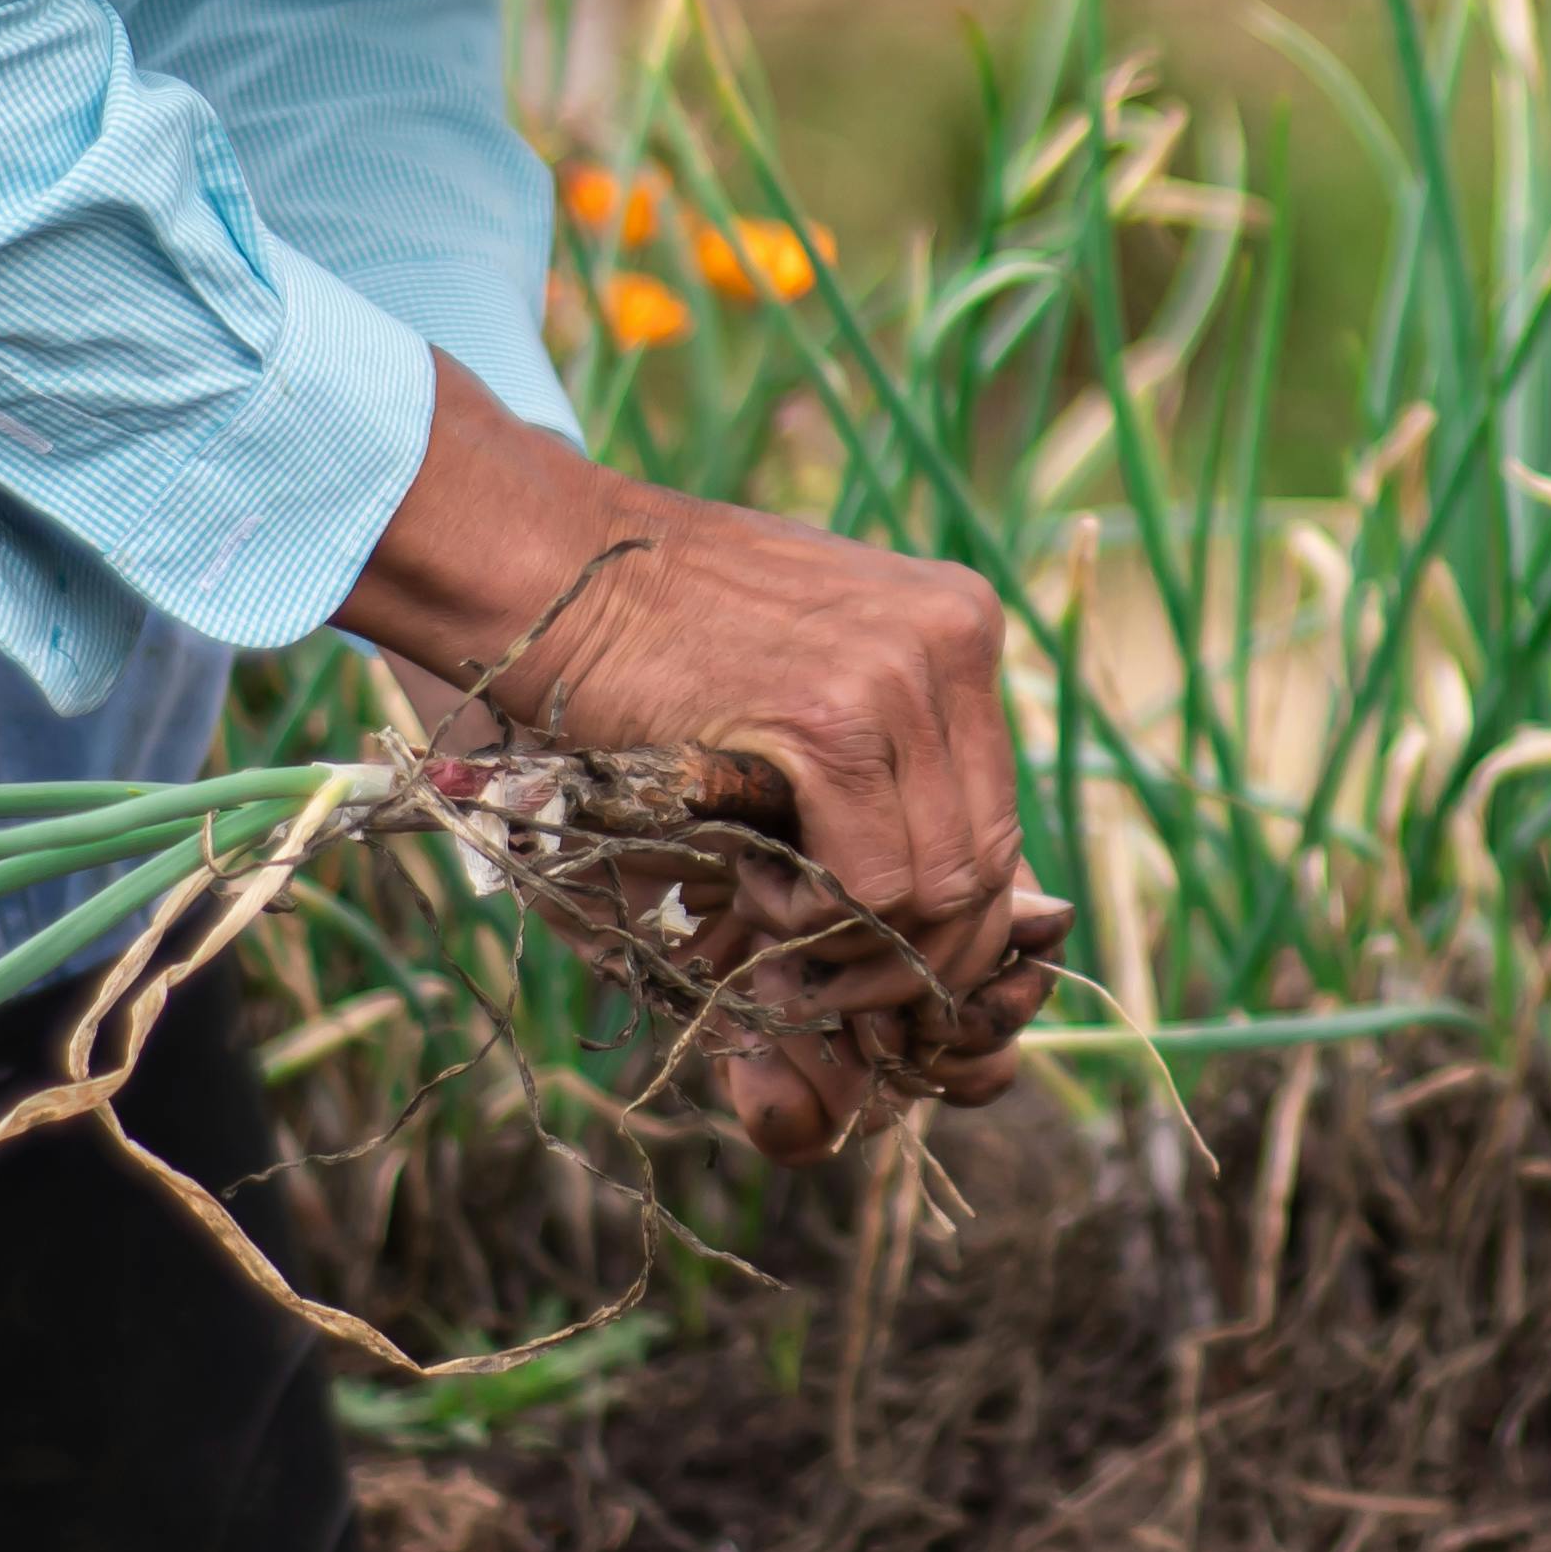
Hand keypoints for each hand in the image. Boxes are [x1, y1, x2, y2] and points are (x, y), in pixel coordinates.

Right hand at [334, 356, 1063, 1158]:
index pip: (997, 814)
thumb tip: (939, 881)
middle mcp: (954, 642)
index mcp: (960, 625)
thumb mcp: (810, 658)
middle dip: (913, 951)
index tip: (884, 963)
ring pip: (937, 887)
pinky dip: (813, 919)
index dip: (947, 916)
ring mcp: (902, 676)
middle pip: (984, 861)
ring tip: (770, 908)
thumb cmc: (661, 631)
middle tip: (830, 979)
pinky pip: (872, 884)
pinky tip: (752, 886)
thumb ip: (886, 745)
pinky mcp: (836, 722)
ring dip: (853, 939)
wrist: (553, 572)